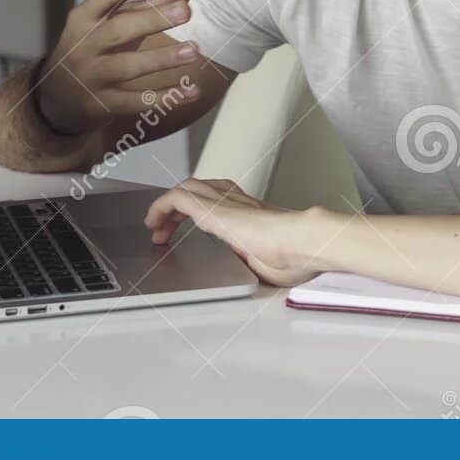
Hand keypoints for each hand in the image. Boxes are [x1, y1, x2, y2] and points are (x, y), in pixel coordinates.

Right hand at [36, 0, 203, 133]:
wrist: (58, 97)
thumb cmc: (100, 46)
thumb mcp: (119, 19)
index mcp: (86, 17)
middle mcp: (84, 44)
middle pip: (119, 29)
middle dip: (152, 19)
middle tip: (186, 10)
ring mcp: (92, 76)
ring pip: (127, 67)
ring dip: (161, 59)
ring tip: (195, 50)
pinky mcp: (102, 104)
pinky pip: (136, 101)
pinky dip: (165, 98)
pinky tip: (192, 91)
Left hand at [144, 178, 321, 285]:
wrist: (306, 241)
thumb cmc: (299, 256)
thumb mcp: (270, 263)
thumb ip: (255, 262)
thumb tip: (254, 271)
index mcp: (253, 214)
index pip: (222, 198)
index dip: (201, 209)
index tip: (190, 229)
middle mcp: (239, 203)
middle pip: (201, 188)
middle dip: (180, 207)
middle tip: (167, 229)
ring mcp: (226, 203)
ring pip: (188, 188)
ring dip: (168, 207)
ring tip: (157, 227)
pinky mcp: (213, 209)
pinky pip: (177, 197)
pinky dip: (161, 206)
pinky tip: (153, 223)